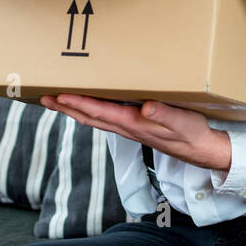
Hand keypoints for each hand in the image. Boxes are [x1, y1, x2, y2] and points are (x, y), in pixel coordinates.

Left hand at [39, 94, 231, 171]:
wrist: (201, 150)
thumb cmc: (192, 133)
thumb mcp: (182, 121)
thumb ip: (163, 115)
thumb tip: (144, 109)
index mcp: (134, 123)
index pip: (100, 112)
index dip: (78, 103)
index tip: (59, 95)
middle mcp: (126, 127)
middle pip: (89, 117)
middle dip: (65, 107)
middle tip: (44, 97)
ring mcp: (128, 129)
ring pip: (94, 119)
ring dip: (73, 110)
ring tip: (56, 101)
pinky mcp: (133, 127)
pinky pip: (104, 119)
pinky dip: (89, 112)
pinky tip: (86, 107)